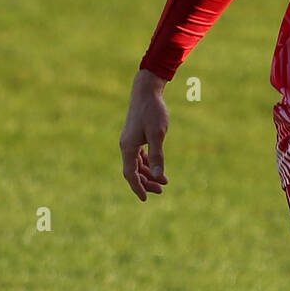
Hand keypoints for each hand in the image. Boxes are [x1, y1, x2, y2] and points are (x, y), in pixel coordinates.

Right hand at [120, 69, 169, 200]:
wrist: (146, 91)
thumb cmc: (152, 112)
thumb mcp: (157, 134)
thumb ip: (157, 156)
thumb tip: (159, 176)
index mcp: (128, 147)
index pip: (130, 174)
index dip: (138, 187)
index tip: (146, 199)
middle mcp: (126, 146)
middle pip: (134, 171)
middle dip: (146, 182)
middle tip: (162, 190)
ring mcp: (130, 141)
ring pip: (137, 164)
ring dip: (148, 174)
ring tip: (164, 181)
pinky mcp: (135, 136)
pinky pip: (139, 156)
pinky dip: (147, 164)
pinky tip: (157, 168)